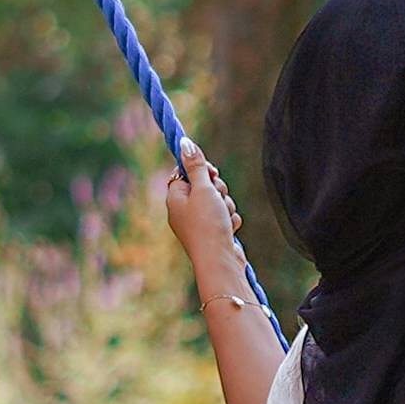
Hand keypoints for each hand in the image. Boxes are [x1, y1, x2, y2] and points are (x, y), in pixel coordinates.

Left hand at [159, 148, 247, 286]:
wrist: (220, 261)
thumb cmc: (207, 224)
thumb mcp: (202, 189)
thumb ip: (196, 165)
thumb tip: (185, 142)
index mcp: (175, 198)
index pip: (184, 173)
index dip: (200, 170)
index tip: (211, 172)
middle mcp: (184, 211)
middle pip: (203, 186)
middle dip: (217, 189)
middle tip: (218, 196)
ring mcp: (199, 223)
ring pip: (218, 201)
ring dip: (226, 205)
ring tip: (224, 217)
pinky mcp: (213, 233)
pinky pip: (225, 217)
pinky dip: (229, 220)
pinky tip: (229, 229)